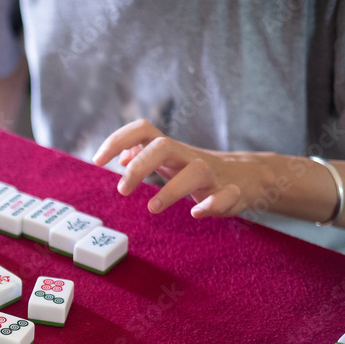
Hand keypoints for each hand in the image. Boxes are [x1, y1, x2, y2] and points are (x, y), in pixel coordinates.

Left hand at [93, 119, 258, 217]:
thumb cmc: (198, 170)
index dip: (118, 139)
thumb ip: (144, 155)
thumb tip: (120, 157)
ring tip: (152, 207)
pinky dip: (212, 204)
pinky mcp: (232, 193)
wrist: (247, 177)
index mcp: (170, 149)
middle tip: (122, 190)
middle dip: (140, 166)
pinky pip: (226, 195)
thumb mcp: (169, 160)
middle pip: (163, 146)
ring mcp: (213, 174)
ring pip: (196, 171)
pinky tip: (197, 213)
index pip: (142, 130)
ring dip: (172, 189)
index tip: (97, 160)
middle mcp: (189, 157)